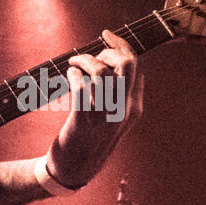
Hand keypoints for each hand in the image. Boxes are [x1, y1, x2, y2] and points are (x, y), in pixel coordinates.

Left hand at [44, 30, 142, 187]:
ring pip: (100, 72)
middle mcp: (123, 110)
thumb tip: (116, 60)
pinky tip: (69, 75)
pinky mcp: (83, 120)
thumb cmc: (93, 138)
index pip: (136, 66)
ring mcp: (104, 115)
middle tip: (92, 53)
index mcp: (134, 108)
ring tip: (74, 63)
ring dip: (83, 60)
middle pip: (126, 64)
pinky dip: (73, 74)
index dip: (122, 45)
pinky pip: (80, 85)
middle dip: (107, 50)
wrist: (75, 169)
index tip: (108, 34)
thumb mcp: (116, 118)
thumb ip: (121, 93)